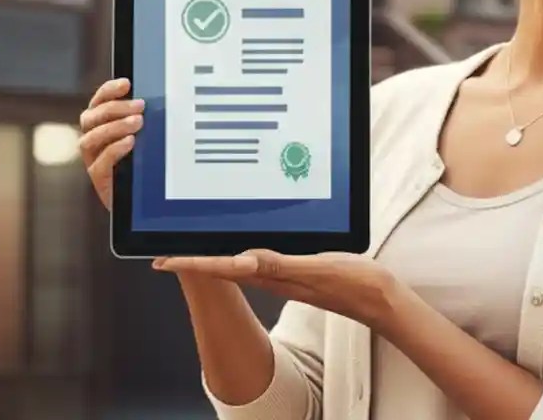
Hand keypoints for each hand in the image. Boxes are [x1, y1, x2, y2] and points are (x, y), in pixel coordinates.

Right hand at [78, 78, 143, 209]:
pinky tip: (131, 142)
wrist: (144, 200)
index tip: (127, 83)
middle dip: (115, 108)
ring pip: (91, 139)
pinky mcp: (99, 179)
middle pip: (90, 118)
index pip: (98, 103)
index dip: (108, 91)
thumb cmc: (147, 163)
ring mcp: (93, 160)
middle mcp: (93, 141)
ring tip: (138, 123)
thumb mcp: (147, 137)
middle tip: (140, 106)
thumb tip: (155, 100)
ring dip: (115, 127)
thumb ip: (144, 120)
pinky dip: (114, 149)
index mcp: (102, 126)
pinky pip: (100, 162)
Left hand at [153, 250, 406, 333]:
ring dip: (214, 254)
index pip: (223, 268)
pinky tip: (242, 243)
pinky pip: (260, 258)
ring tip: (192, 242)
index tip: (162, 259)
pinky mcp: (297, 269)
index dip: (191, 262)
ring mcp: (285, 274)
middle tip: (165, 248)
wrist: (380, 299)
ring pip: (239, 262)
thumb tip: (244, 259)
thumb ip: (282, 264)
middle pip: (223, 265)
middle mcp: (274, 277)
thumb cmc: (355, 285)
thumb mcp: (319, 269)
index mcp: (274, 276)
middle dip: (194, 257)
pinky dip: (242, 250)